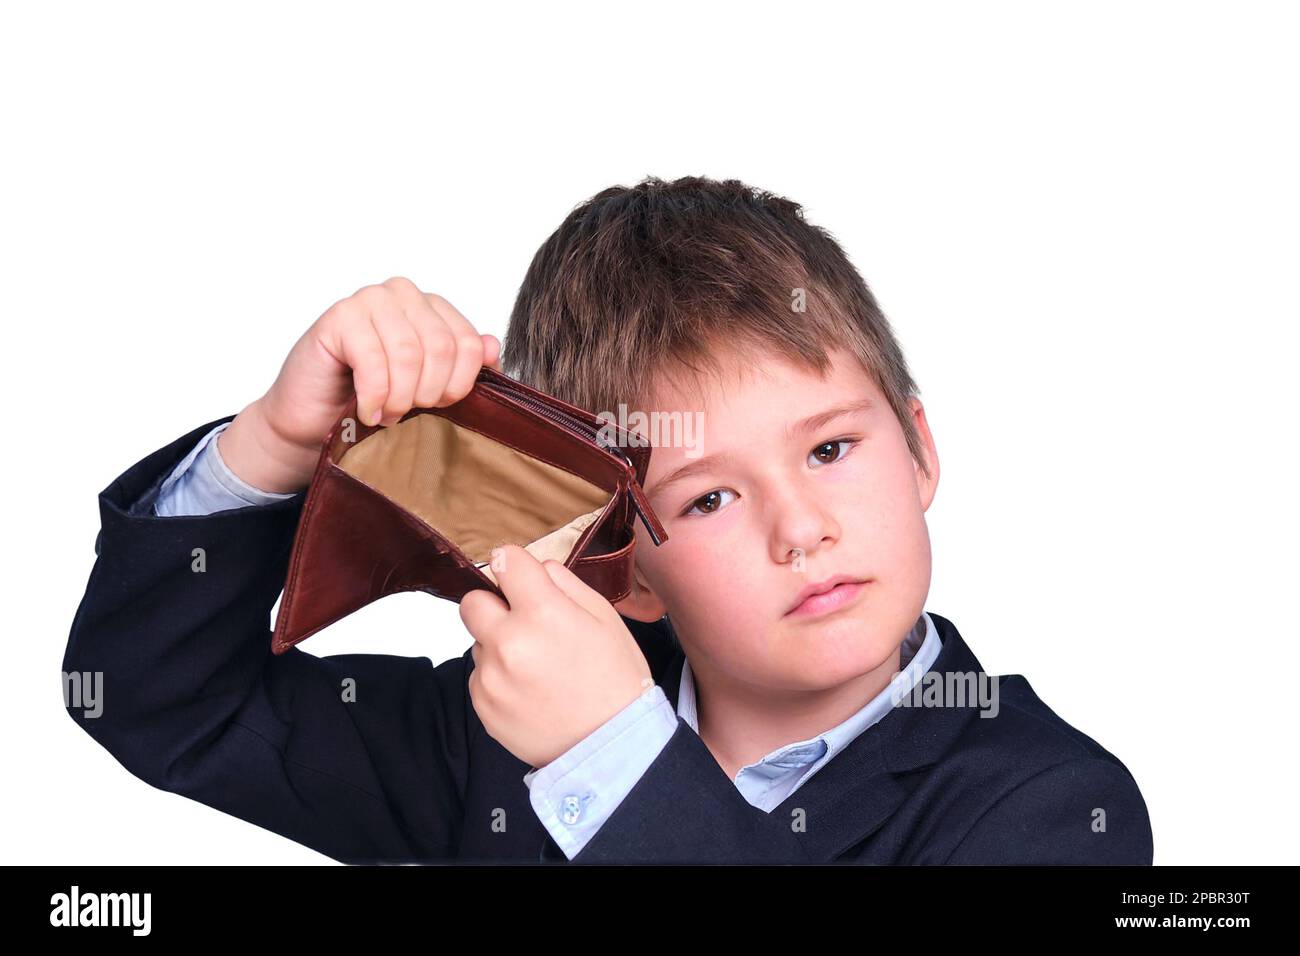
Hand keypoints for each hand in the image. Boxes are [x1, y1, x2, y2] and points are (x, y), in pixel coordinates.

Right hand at [218, 276, 501, 492]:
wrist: (313, 422)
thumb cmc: (373, 403)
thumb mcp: (428, 392)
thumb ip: (466, 371)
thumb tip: (492, 346)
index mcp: (432, 308)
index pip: (469, 344)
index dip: (460, 385)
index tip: (440, 406)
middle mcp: (402, 295)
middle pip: (443, 347)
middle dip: (429, 393)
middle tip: (410, 414)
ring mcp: (369, 300)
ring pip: (410, 353)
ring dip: (401, 397)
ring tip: (388, 417)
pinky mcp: (338, 317)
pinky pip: (374, 360)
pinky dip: (375, 396)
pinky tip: (368, 412)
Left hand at [461, 544, 653, 768]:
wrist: (612, 746)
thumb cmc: (616, 679)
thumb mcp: (606, 618)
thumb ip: (566, 584)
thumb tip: (537, 568)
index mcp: (542, 612)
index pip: (504, 561)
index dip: (516, 566)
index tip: (523, 577)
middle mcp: (508, 641)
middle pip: (473, 601)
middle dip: (494, 605)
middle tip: (523, 623)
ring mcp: (491, 676)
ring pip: (478, 642)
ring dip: (499, 646)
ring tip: (536, 668)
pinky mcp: (483, 705)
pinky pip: (479, 676)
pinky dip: (498, 678)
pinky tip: (530, 692)